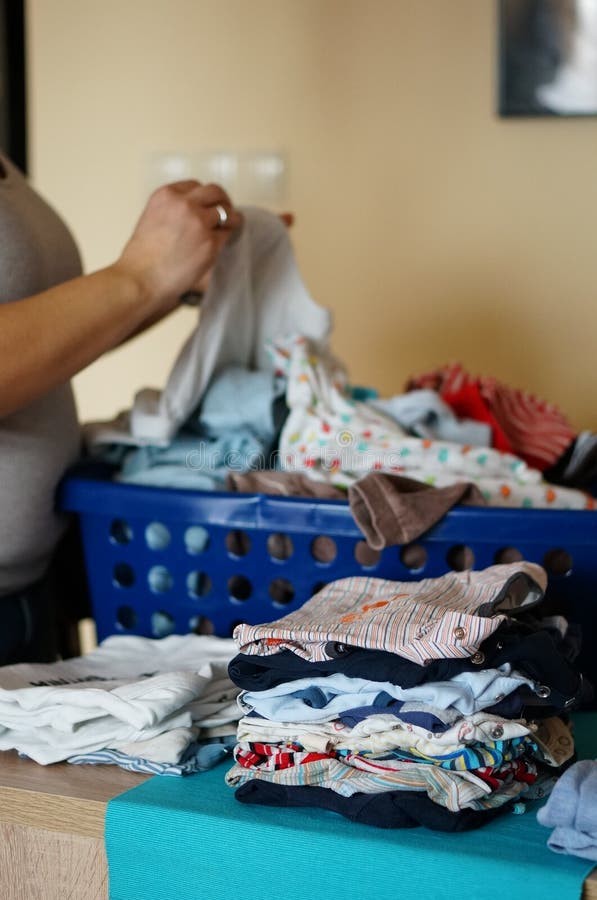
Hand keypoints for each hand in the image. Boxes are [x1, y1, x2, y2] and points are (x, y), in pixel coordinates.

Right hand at [114, 180, 242, 314]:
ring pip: (226, 212)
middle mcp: (184, 204)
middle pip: (214, 192)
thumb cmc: (141, 258)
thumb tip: (192, 213)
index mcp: (166, 195)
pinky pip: (227, 234)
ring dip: (231, 219)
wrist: (141, 279)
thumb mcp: (152, 219)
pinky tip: (225, 243)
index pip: (194, 186)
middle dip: (223, 200)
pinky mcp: (210, 243)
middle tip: (227, 210)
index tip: (208, 204)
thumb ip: (171, 211)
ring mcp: (199, 222)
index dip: (203, 197)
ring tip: (232, 226)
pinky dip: (228, 237)